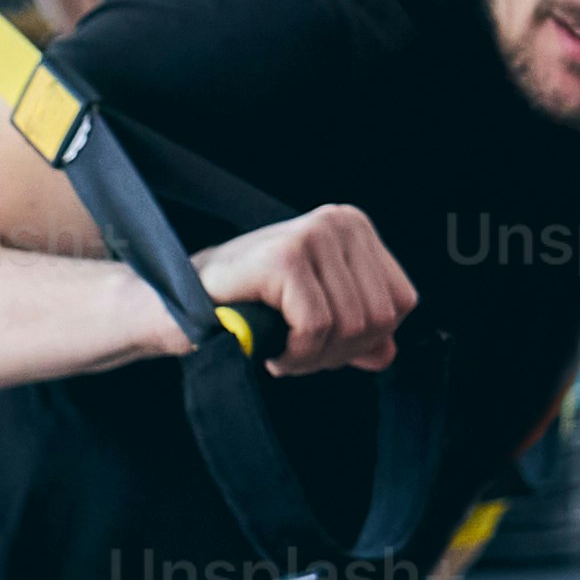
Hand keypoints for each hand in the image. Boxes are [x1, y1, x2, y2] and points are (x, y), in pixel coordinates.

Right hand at [190, 202, 412, 379]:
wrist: (178, 303)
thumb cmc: (245, 306)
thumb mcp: (315, 316)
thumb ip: (357, 334)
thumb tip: (388, 354)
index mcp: (354, 229)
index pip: (401, 302)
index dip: (366, 340)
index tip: (322, 347)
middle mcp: (339, 222)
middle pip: (380, 318)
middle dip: (339, 352)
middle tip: (298, 354)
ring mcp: (313, 235)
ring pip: (351, 325)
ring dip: (314, 357)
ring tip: (282, 352)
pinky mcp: (286, 258)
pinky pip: (316, 327)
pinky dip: (296, 354)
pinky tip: (271, 351)